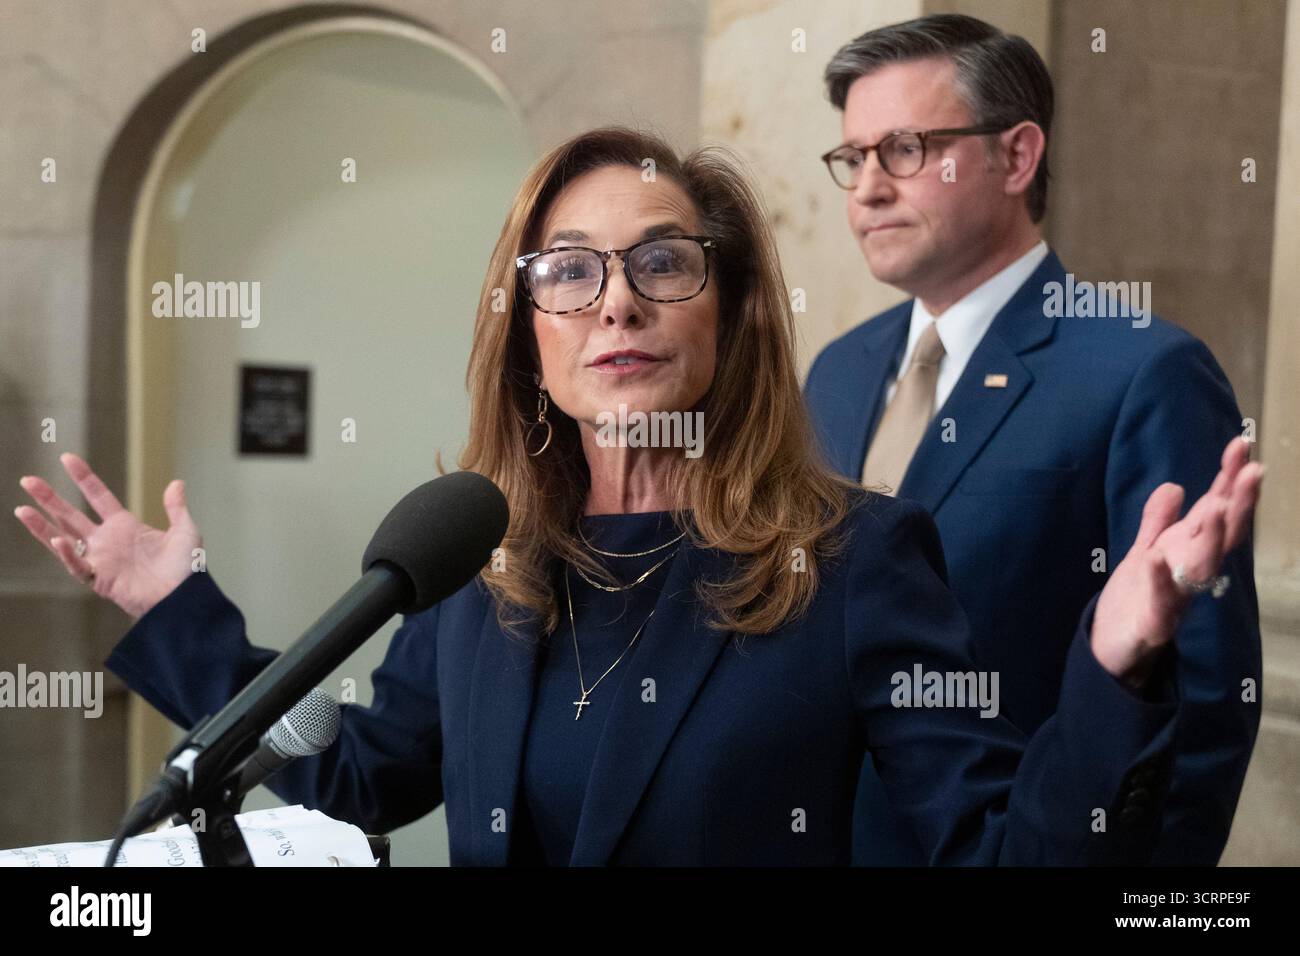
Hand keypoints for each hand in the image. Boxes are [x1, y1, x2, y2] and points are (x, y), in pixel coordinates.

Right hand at [14, 453, 201, 619]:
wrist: (184, 597)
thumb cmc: (186, 568)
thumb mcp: (184, 531)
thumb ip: (176, 508)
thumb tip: (176, 482)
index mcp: (125, 526)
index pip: (98, 496)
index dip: (83, 478)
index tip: (66, 458)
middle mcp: (107, 541)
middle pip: (70, 515)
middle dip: (49, 498)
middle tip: (27, 480)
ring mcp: (101, 560)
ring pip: (63, 539)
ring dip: (42, 526)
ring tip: (21, 510)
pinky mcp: (100, 580)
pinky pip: (78, 566)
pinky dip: (68, 554)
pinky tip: (57, 539)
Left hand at [1091, 436, 1263, 687]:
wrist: (1111, 651)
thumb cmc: (1133, 602)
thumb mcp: (1144, 553)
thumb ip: (1159, 523)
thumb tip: (1176, 486)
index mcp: (1187, 552)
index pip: (1214, 511)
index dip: (1228, 480)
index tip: (1240, 444)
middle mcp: (1190, 572)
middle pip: (1221, 535)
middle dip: (1237, 502)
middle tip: (1253, 469)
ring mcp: (1177, 597)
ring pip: (1202, 567)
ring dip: (1213, 537)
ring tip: (1221, 505)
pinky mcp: (1153, 623)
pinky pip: (1160, 600)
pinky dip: (1161, 580)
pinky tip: (1157, 559)